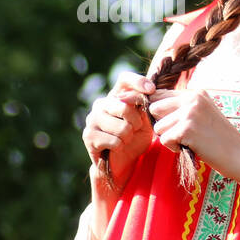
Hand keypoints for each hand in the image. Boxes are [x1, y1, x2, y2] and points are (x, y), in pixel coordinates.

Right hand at [83, 71, 155, 189]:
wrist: (124, 160)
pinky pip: (115, 141)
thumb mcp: (146, 120)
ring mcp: (92, 119)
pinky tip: (116, 147)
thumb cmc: (136, 137)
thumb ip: (145, 106)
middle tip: (134, 129)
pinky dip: (120, 146)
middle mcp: (101, 104)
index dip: (137, 81)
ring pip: (122, 127)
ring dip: (128, 137)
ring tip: (124, 138)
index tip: (151, 90)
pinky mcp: (88, 135)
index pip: (124, 79)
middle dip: (136, 122)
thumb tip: (148, 93)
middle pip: (125, 106)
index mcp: (116, 96)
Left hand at [146, 88, 239, 180]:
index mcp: (196, 93)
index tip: (175, 125)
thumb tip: (152, 107)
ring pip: (158, 126)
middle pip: (155, 109)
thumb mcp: (203, 116)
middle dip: (163, 124)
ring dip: (170, 138)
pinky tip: (191, 148)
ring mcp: (190, 112)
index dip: (161, 112)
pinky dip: (174, 148)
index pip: (161, 95)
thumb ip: (183, 108)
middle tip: (182, 135)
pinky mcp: (187, 128)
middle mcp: (193, 98)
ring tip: (190, 142)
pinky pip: (164, 139)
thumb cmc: (220, 140)